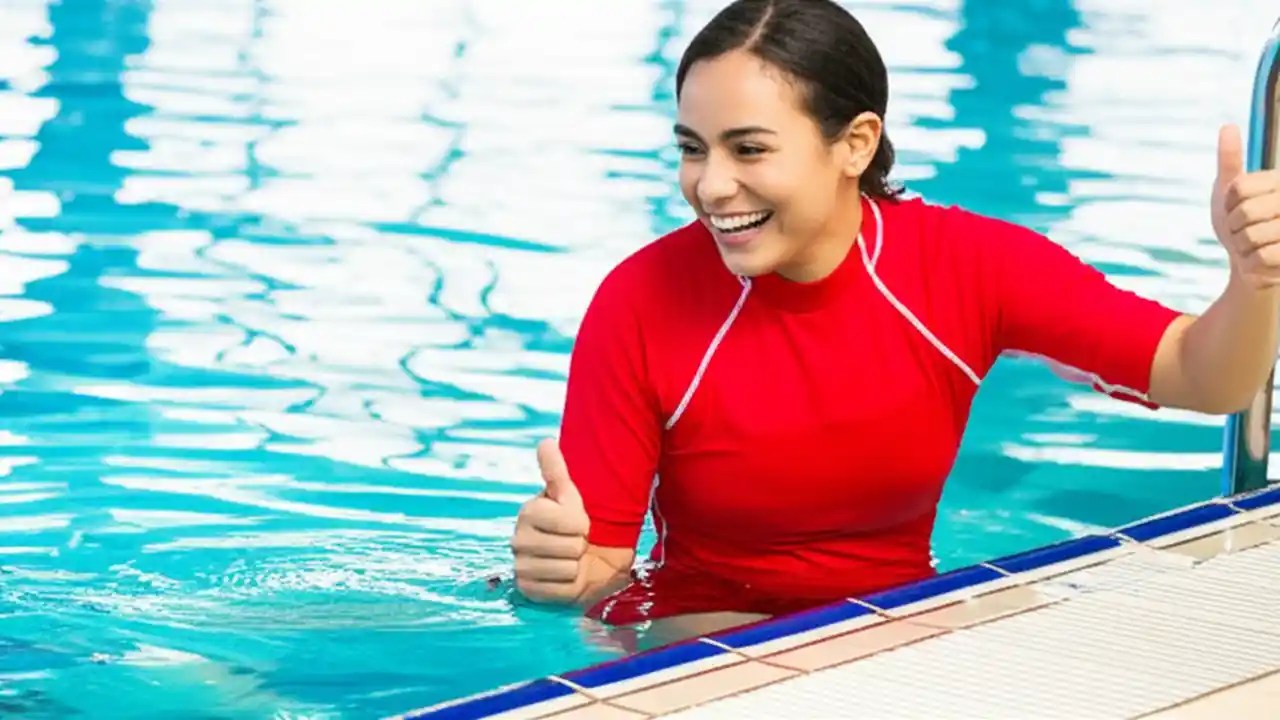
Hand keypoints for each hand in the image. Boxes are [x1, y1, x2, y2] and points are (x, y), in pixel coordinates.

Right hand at [511, 438, 589, 602]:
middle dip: (580, 546)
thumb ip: (557, 470)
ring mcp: (520, 566)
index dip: (583, 524)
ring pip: (567, 569)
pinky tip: (562, 578)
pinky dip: (568, 587)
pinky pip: (559, 591)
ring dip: (576, 567)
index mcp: (529, 511)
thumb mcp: (571, 497)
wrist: (581, 560)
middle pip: (570, 547)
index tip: (578, 524)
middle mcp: (518, 538)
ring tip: (569, 561)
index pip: (572, 522)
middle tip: (573, 544)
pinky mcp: (526, 590)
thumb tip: (545, 441)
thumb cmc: (577, 526)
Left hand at [1212, 123, 1279, 290]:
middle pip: (1246, 213)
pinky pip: (1262, 257)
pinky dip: (1251, 263)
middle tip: (1243, 231)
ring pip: (1252, 236)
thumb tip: (1228, 126)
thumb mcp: (1228, 191)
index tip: (1235, 208)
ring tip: (1253, 246)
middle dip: (1234, 227)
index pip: (1239, 189)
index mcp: (1278, 182)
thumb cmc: (1239, 224)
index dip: (1228, 204)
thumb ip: (1230, 160)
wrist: (1250, 266)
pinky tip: (1260, 261)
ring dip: (1242, 247)